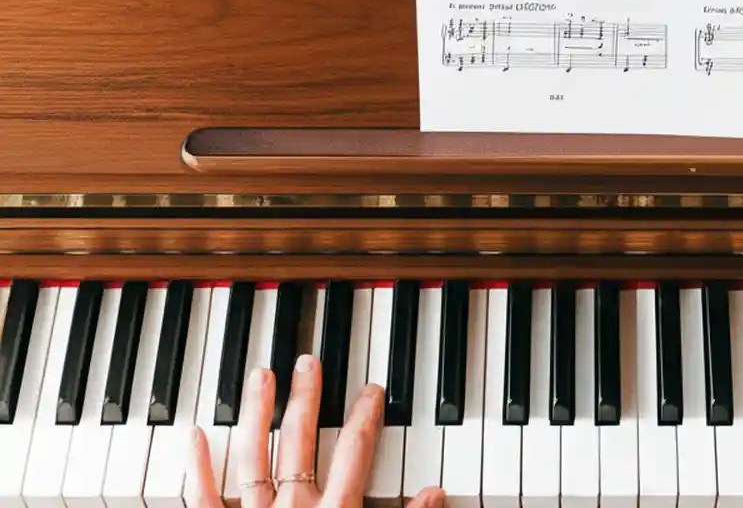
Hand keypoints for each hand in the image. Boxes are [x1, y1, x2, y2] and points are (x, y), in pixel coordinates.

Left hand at [184, 354, 445, 507]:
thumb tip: (436, 494)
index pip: (354, 455)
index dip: (365, 417)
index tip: (372, 389)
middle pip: (300, 441)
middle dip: (307, 398)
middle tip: (308, 361)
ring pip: (252, 454)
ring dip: (256, 412)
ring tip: (259, 375)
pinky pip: (203, 496)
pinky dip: (198, 465)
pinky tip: (194, 433)